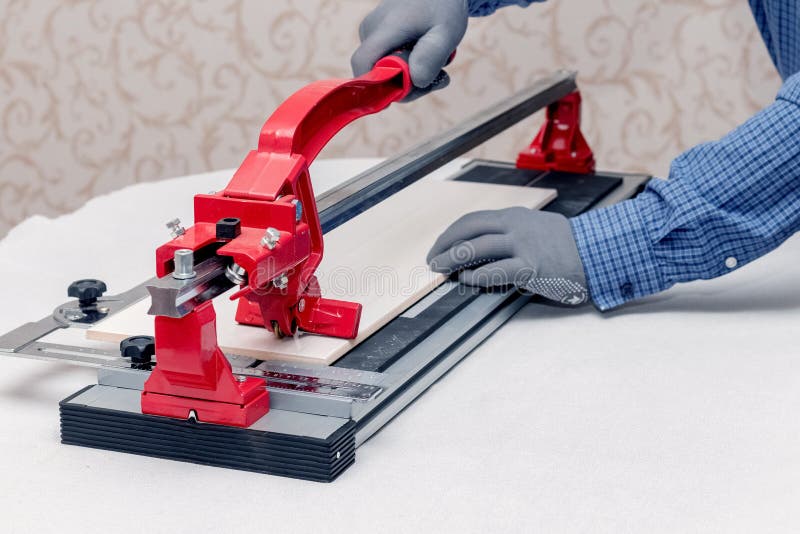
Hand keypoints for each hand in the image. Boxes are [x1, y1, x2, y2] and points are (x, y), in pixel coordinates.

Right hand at [351, 0, 467, 100]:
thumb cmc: (443, 7)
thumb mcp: (446, 31)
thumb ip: (431, 55)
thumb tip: (415, 81)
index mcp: (384, 28)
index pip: (363, 63)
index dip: (375, 88)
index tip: (403, 96)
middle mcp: (370, 31)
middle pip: (378, 75)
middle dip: (410, 85)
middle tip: (441, 78)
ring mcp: (372, 34)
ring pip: (386, 71)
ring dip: (414, 76)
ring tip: (440, 61)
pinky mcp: (378, 39)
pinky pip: (389, 63)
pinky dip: (410, 67)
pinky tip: (427, 56)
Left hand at [427, 207, 589, 305]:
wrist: (599, 254)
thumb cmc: (569, 246)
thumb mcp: (537, 229)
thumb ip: (512, 234)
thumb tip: (482, 248)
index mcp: (516, 216)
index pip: (474, 220)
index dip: (451, 233)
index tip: (440, 245)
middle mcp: (516, 226)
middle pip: (469, 229)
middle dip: (445, 244)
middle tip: (433, 258)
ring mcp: (524, 244)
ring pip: (477, 247)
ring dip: (453, 258)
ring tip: (440, 269)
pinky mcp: (532, 266)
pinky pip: (496, 269)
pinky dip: (477, 275)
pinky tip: (467, 280)